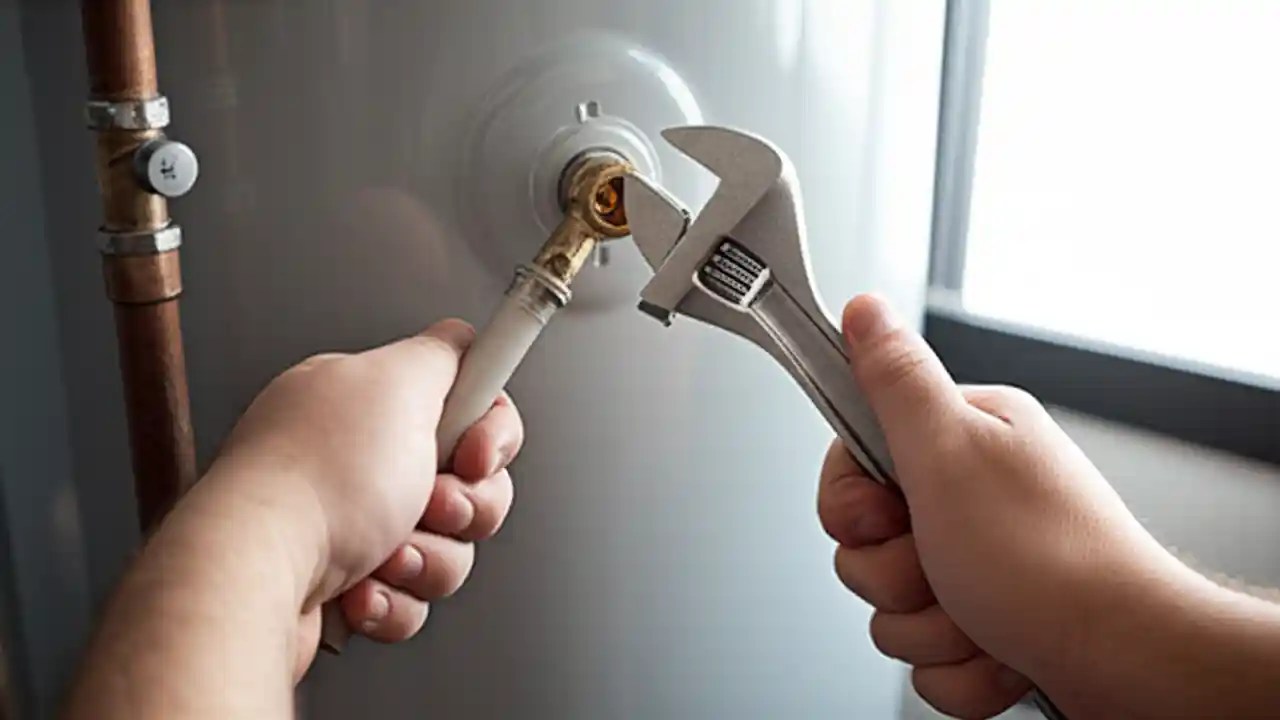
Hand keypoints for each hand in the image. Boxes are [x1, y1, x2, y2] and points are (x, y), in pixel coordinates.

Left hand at [203, 319, 520, 675]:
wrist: (256, 577)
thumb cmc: (314, 487)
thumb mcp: (397, 382)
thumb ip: (444, 351)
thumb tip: (465, 340)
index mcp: (366, 404)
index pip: (462, 407)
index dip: (486, 435)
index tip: (472, 455)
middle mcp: (358, 460)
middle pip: (469, 484)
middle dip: (465, 507)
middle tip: (429, 505)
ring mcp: (352, 527)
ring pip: (448, 547)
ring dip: (430, 558)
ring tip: (385, 555)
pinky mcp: (348, 587)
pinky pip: (412, 597)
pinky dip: (395, 599)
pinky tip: (360, 588)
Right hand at [817, 296, 1192, 717]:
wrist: (1128, 661)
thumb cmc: (1051, 560)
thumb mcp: (951, 450)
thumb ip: (895, 380)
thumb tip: (864, 310)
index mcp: (964, 439)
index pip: (854, 461)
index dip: (853, 504)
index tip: (886, 516)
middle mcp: (972, 498)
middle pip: (866, 545)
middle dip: (897, 577)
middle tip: (947, 566)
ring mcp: (981, 566)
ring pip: (892, 608)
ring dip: (931, 628)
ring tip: (986, 615)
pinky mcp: (990, 625)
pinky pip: (929, 657)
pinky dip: (960, 669)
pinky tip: (1001, 650)